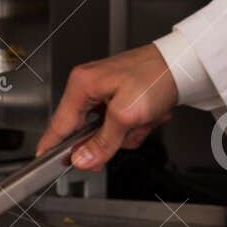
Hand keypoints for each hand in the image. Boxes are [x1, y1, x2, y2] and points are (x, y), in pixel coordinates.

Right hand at [36, 44, 178, 171]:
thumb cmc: (155, 76)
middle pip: (87, 132)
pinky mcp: (119, 95)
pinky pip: (120, 123)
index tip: (43, 163)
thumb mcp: (126, 115)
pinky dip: (137, 124)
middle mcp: (89, 86)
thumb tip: (82, 160)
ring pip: (107, 131)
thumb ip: (102, 141)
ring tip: (145, 118)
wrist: (182, 63)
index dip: (52, 147)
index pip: (59, 123)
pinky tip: (150, 114)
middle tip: (130, 131)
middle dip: (113, 137)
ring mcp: (104, 90)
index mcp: (82, 85)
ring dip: (130, 132)